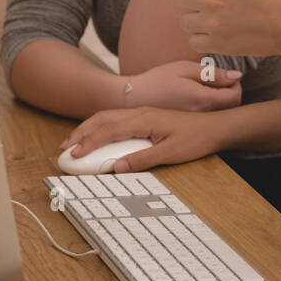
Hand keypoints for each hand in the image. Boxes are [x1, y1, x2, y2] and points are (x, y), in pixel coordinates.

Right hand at [59, 107, 225, 172]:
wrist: (215, 127)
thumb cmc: (196, 139)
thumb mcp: (171, 152)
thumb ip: (143, 159)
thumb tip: (116, 167)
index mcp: (144, 119)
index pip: (109, 130)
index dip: (89, 143)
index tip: (75, 155)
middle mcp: (141, 113)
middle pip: (103, 119)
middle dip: (81, 133)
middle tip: (65, 149)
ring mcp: (143, 114)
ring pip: (109, 117)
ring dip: (89, 128)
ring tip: (75, 142)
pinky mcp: (147, 118)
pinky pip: (117, 120)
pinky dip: (102, 127)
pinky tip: (98, 137)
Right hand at [124, 58, 242, 111]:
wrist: (132, 99)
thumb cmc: (156, 80)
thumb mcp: (184, 69)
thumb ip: (212, 74)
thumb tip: (237, 76)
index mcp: (202, 99)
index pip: (235, 96)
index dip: (235, 84)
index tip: (224, 76)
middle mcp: (202, 113)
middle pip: (231, 106)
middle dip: (229, 91)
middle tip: (215, 79)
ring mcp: (195, 121)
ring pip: (220, 111)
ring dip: (219, 98)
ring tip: (203, 86)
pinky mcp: (189, 124)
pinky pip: (208, 115)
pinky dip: (208, 105)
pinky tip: (195, 96)